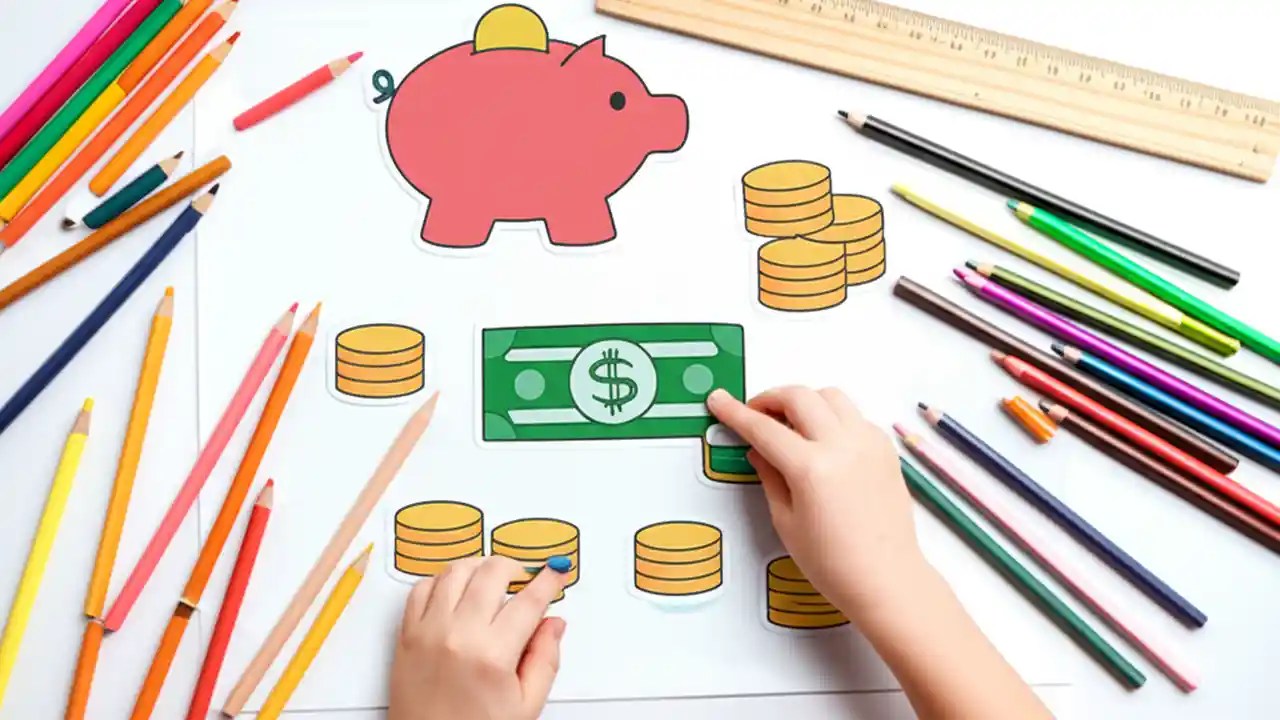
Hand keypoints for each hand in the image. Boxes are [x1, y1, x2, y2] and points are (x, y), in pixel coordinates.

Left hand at [389, 556, 569, 719]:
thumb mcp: (525, 706)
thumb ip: (545, 660)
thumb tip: (554, 624)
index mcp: (493, 656)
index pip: (529, 601)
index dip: (548, 581)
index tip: (555, 572)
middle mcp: (458, 636)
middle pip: (491, 573)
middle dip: (515, 568)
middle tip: (523, 579)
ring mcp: (428, 631)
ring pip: (456, 571)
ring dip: (479, 567)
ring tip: (492, 579)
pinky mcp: (406, 635)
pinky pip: (421, 587)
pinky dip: (442, 580)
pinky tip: (455, 590)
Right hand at [706, 386, 925, 619]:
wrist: (886, 579)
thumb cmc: (834, 563)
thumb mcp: (786, 521)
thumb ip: (769, 476)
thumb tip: (758, 450)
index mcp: (812, 469)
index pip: (764, 428)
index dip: (736, 413)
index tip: (720, 401)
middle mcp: (843, 447)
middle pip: (799, 397)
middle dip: (770, 399)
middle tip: (755, 414)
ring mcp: (868, 444)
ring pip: (831, 396)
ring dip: (804, 401)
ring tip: (790, 423)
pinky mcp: (885, 450)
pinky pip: (854, 415)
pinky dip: (833, 416)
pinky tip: (822, 440)